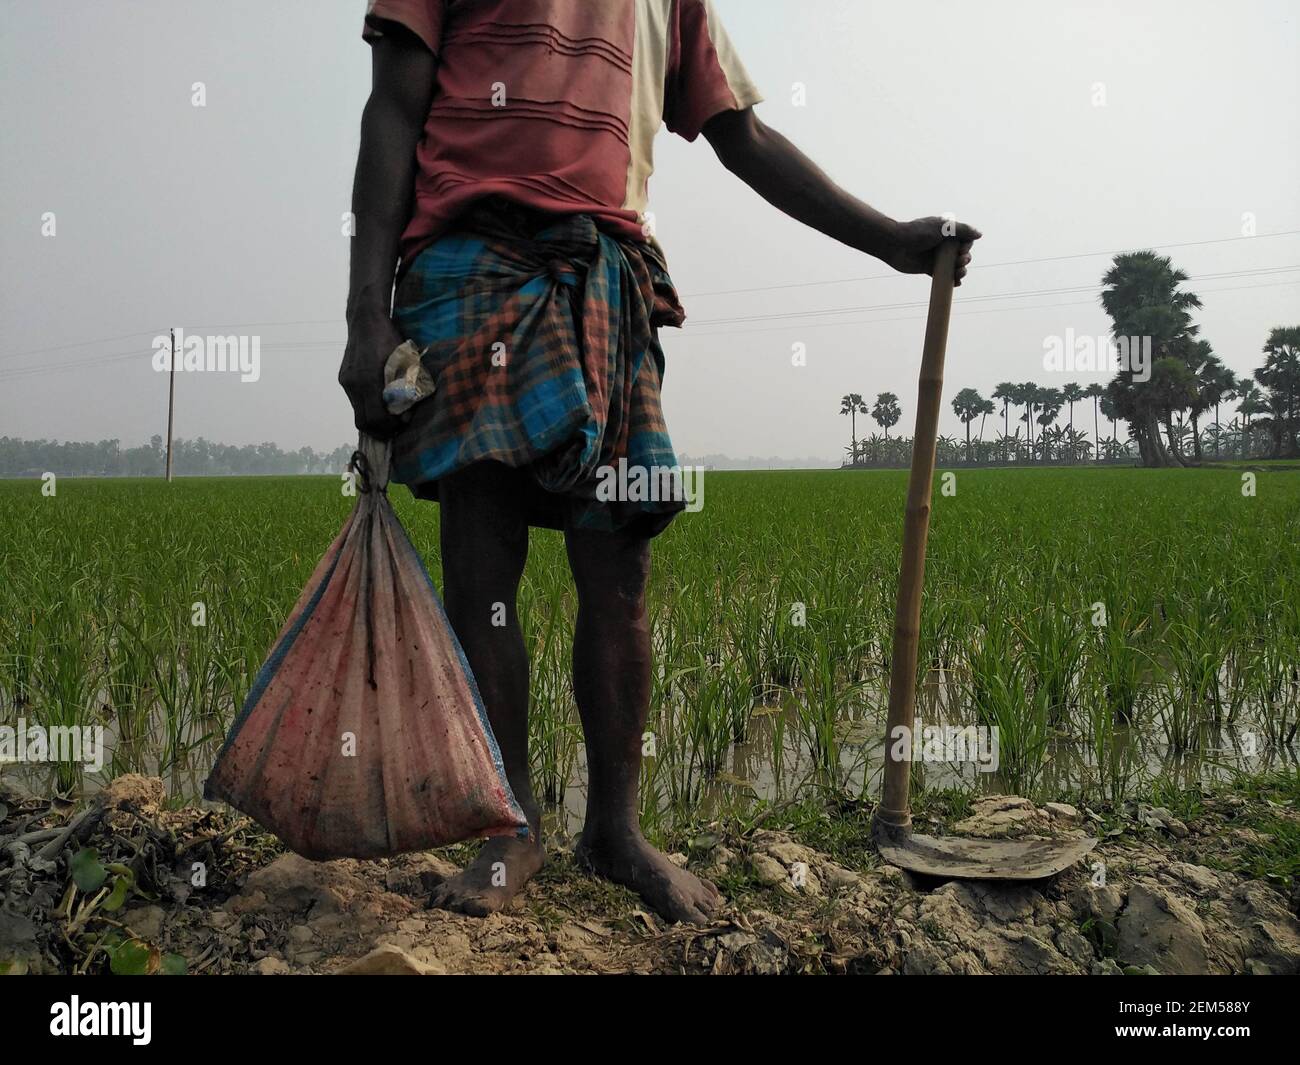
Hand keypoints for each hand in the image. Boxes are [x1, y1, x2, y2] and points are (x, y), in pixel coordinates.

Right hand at [339, 310, 406, 437]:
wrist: (365, 320)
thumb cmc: (390, 339)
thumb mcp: (404, 363)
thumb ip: (406, 389)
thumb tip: (406, 414)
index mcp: (369, 380)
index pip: (375, 418)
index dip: (389, 427)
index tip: (402, 424)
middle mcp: (354, 383)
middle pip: (363, 423)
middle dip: (380, 430)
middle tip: (395, 427)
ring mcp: (346, 381)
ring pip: (358, 413)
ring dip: (373, 419)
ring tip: (389, 415)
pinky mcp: (343, 378)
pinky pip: (355, 401)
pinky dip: (367, 407)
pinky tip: (380, 400)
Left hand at [883, 217, 981, 285]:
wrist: (895, 244)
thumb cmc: (917, 232)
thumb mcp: (942, 227)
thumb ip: (962, 230)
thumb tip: (979, 234)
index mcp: (946, 232)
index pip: (964, 240)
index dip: (967, 247)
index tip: (962, 250)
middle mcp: (942, 244)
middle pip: (961, 254)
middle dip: (964, 259)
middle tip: (960, 261)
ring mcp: (936, 257)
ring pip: (953, 266)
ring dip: (960, 271)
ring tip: (959, 274)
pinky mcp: (928, 268)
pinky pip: (943, 276)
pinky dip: (950, 280)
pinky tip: (956, 283)